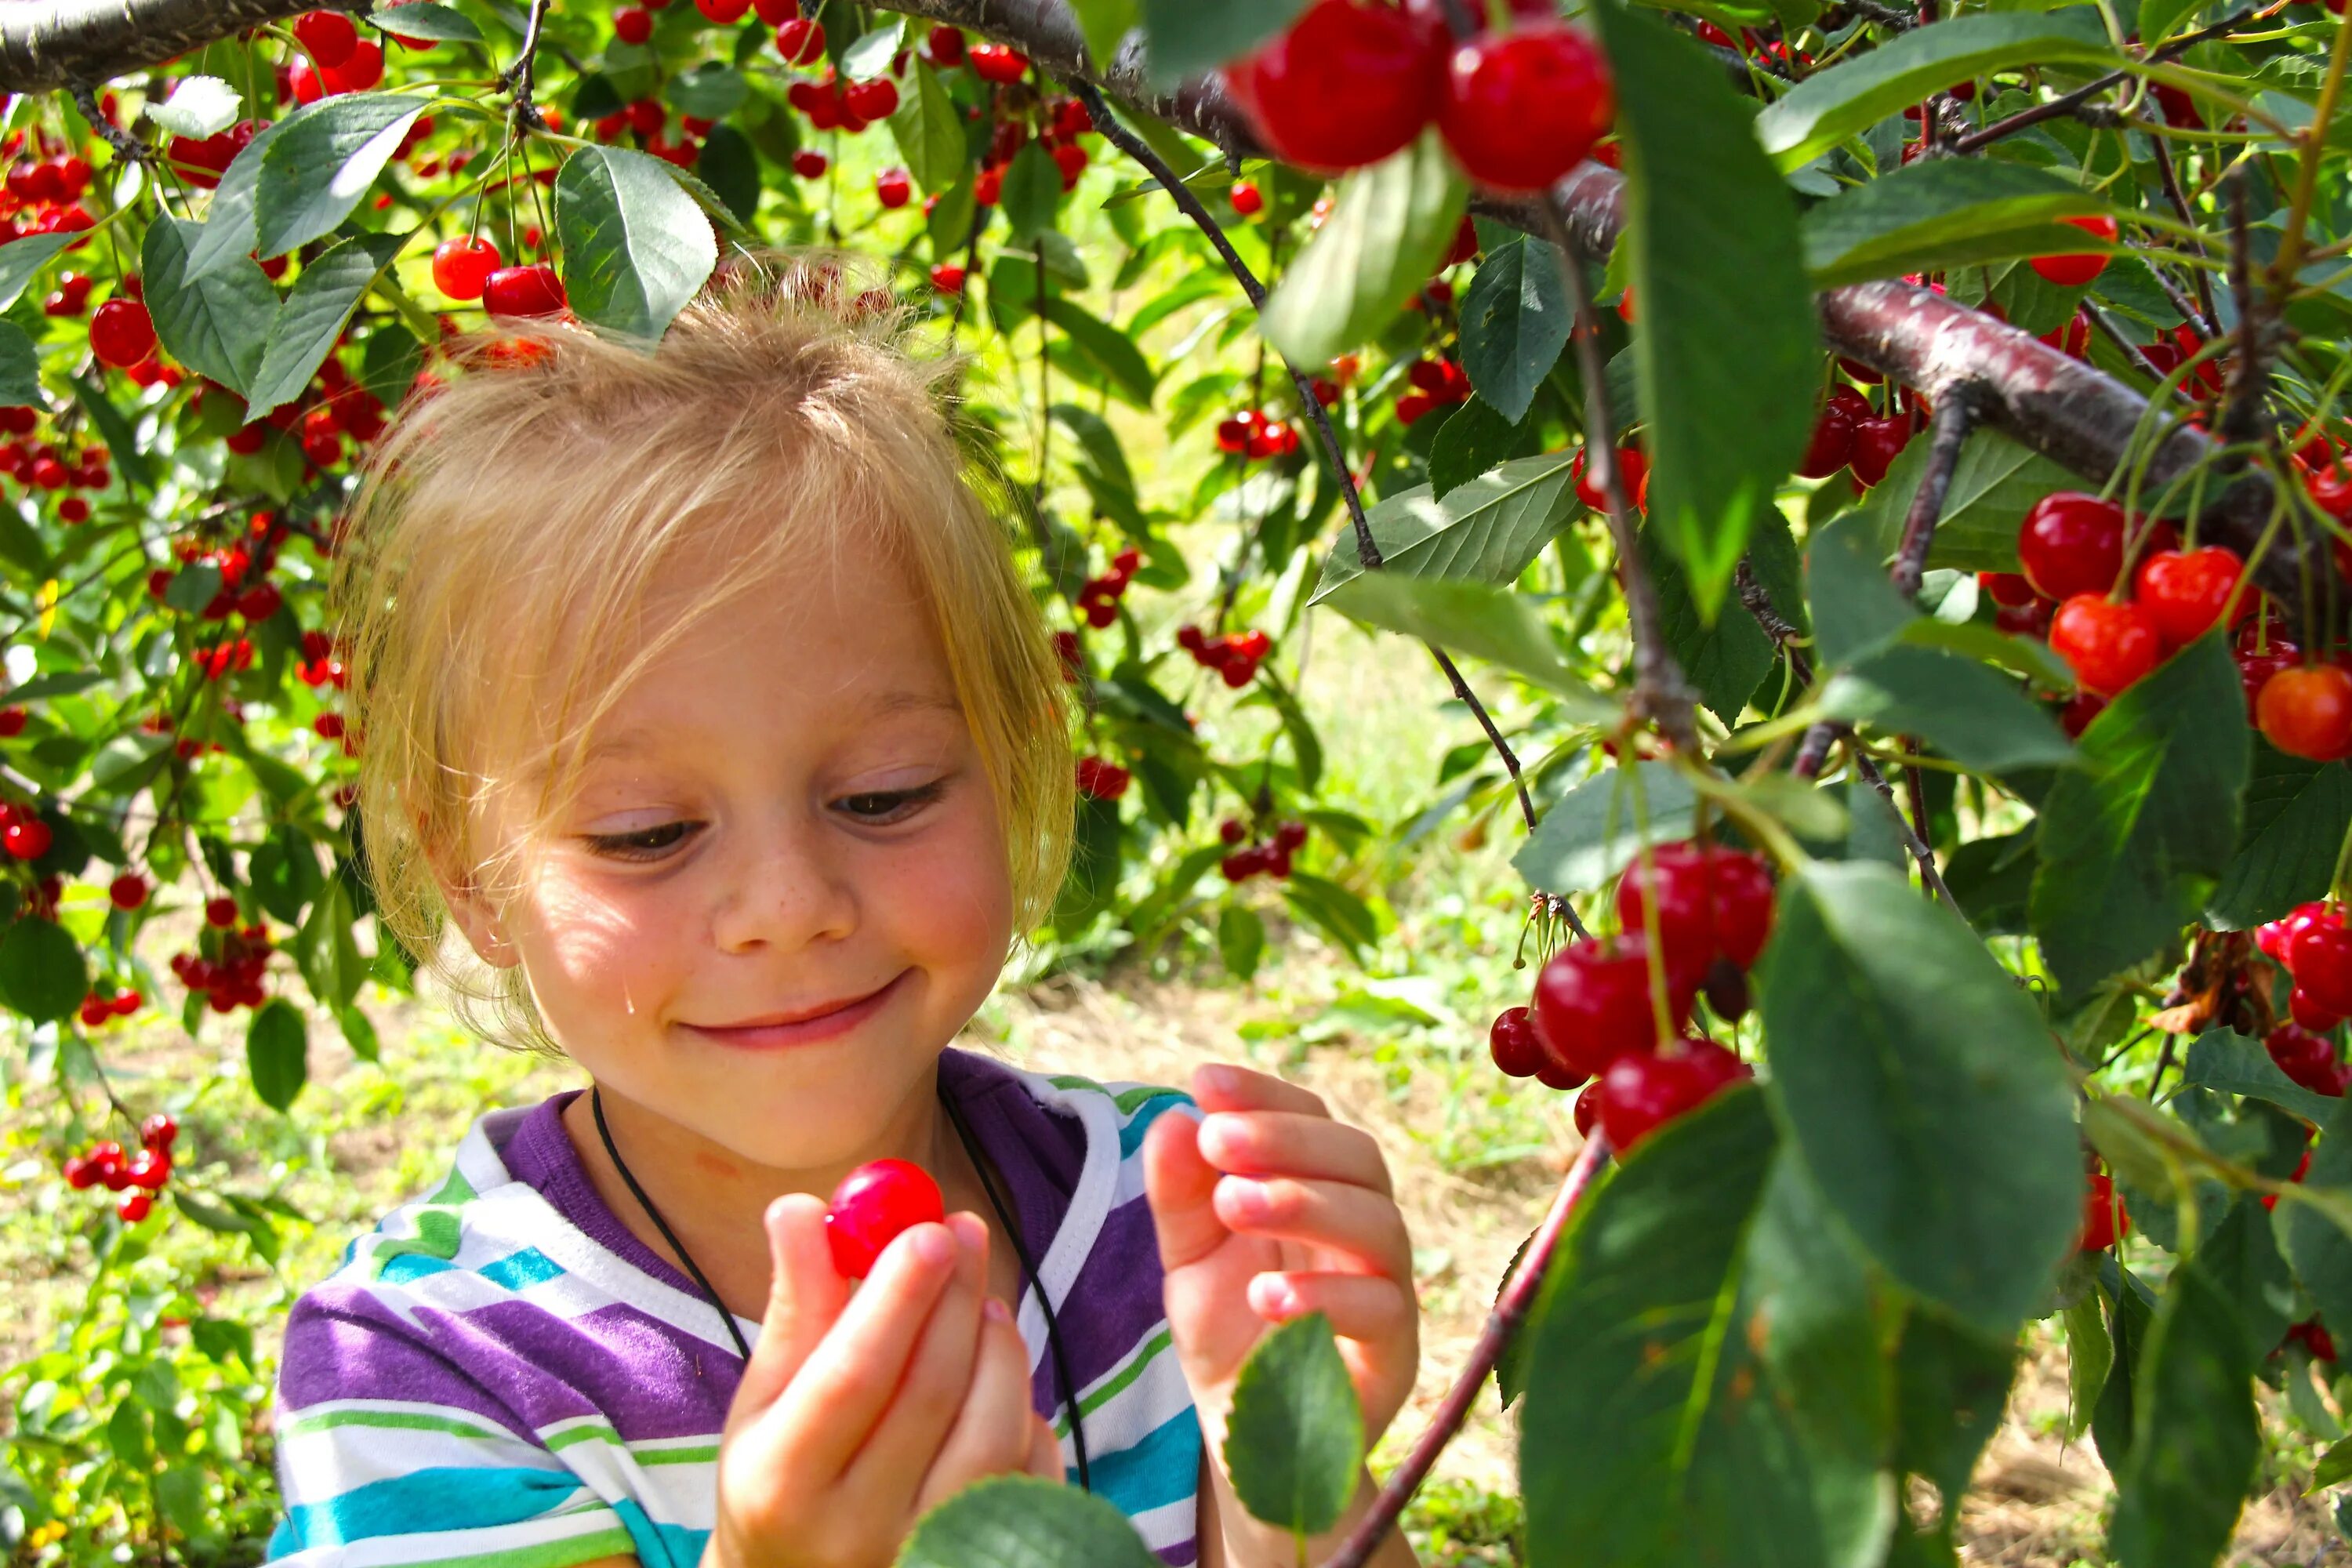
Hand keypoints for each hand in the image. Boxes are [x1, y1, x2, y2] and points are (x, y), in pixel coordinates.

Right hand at [701, 1198, 1061, 1567]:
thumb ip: (795, 1309)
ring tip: (983, 1303)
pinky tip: (996, 1379)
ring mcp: (926, 1553)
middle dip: (956, 1298)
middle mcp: (855, 1531)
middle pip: (931, 1393)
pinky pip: (1029, 1467)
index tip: (928, 1229)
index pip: (852, 1376)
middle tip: (966, 1229)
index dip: (896, 1297)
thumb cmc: (782, 1482)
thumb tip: (801, 1209)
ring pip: (994, 1428)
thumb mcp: (766, 1404)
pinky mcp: (982, 1559)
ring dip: (998, 1347)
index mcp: (783, 1484)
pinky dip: (1022, 1408)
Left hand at [1142, 1064, 1419, 1455]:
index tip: (1205, 1083)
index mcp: (1321, 1188)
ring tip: (1232, 1202)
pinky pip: (1381, 1310)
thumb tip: (1173, 1118)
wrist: (1253, 1445)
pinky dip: (1325, 1294)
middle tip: (1216, 1139)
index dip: (1265, 1094)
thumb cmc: (1230, 1336)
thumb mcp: (1188, 1259)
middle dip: (1284, 1140)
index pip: (1312, 1119)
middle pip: (1357, 1156)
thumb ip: (1180, 1194)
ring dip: (1305, 1202)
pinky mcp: (1396, 1354)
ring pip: (1378, 1223)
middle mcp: (1365, 1227)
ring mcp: (1389, 1288)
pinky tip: (1264, 1293)